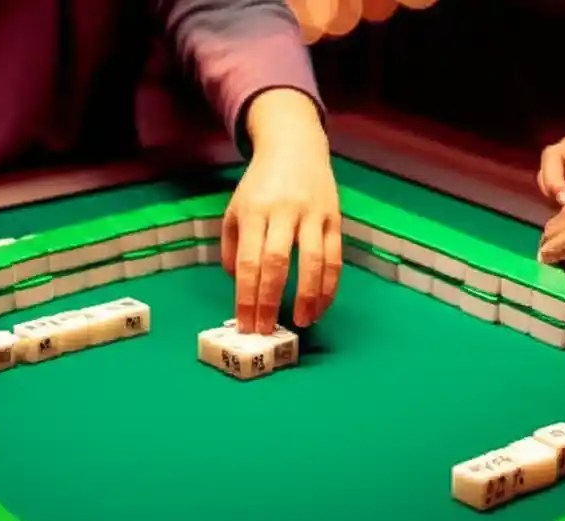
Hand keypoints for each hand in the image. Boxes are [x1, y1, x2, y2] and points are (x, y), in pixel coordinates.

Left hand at [224, 89, 341, 333]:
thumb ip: (230, 247)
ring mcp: (312, 214)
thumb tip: (236, 284)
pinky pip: (335, 257)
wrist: (295, 146)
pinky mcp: (334, 218)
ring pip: (313, 261)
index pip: (247, 261)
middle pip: (276, 263)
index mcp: (253, 211)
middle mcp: (283, 212)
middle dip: (270, 301)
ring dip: (308, 297)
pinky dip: (330, 285)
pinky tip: (322, 305)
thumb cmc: (260, 185)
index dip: (246, 296)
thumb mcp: (235, 209)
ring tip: (301, 322)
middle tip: (266, 330)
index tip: (244, 323)